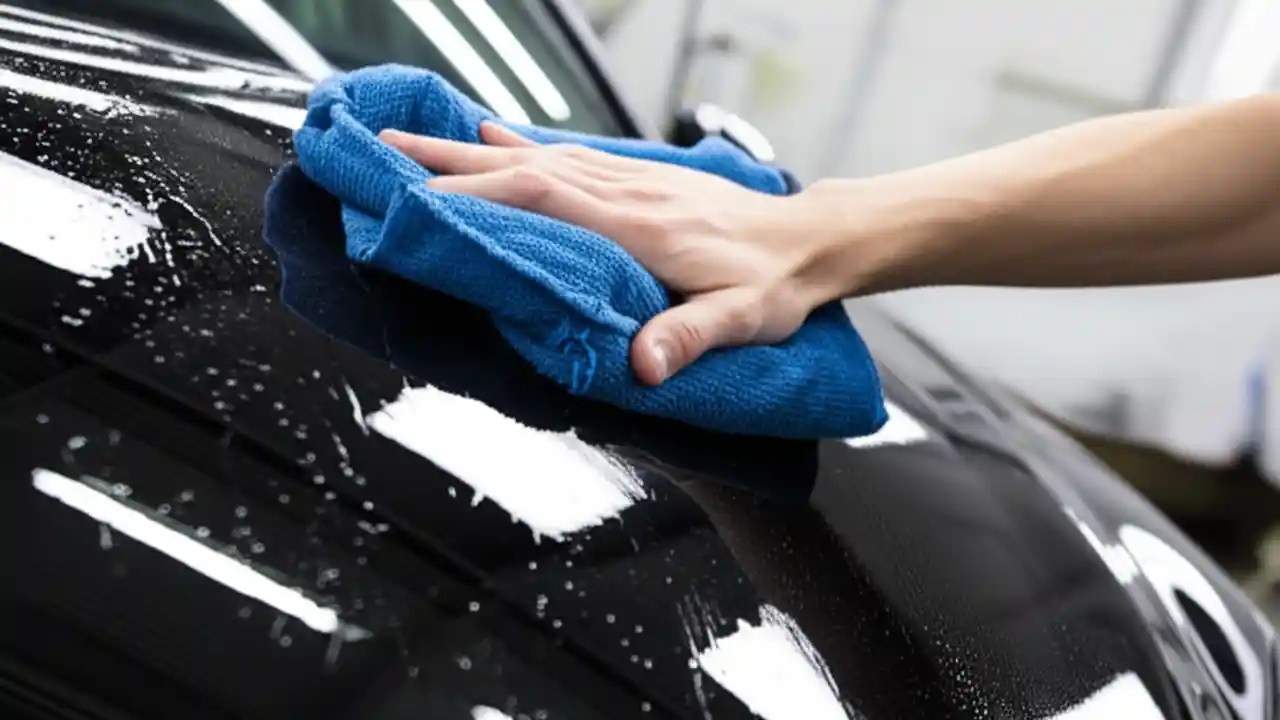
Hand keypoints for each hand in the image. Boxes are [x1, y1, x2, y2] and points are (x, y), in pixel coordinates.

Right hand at [381, 123, 834, 384]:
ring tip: (411, 143)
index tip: (416, 196)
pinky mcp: (635, 180)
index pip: (541, 197)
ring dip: (470, 150)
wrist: (809, 241)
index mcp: (639, 225)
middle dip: (447, 161)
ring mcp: (628, 180)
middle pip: (521, 166)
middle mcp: (624, 192)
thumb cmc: (772, 284)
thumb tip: (642, 365)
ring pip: (535, 155)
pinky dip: (519, 145)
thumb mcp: (741, 319)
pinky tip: (491, 138)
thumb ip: (689, 337)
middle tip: (380, 153)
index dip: (476, 193)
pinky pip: (565, 155)